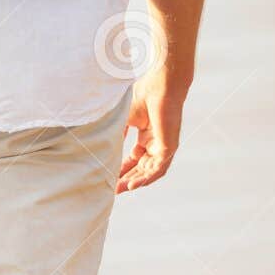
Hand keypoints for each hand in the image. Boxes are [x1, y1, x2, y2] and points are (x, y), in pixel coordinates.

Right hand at [117, 68, 181, 192]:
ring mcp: (164, 146)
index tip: (109, 177)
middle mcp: (156, 142)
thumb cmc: (143, 95)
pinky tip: (133, 184)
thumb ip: (117, 133)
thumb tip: (104, 147)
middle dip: (126, 178)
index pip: (134, 158)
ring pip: (150, 170)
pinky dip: (146, 178)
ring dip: (135, 181)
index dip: (122, 168)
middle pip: (141, 167)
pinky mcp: (170, 147)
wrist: (160, 85)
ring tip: (120, 189)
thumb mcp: (123, 118)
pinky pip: (158, 168)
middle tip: (112, 189)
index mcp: (147, 135)